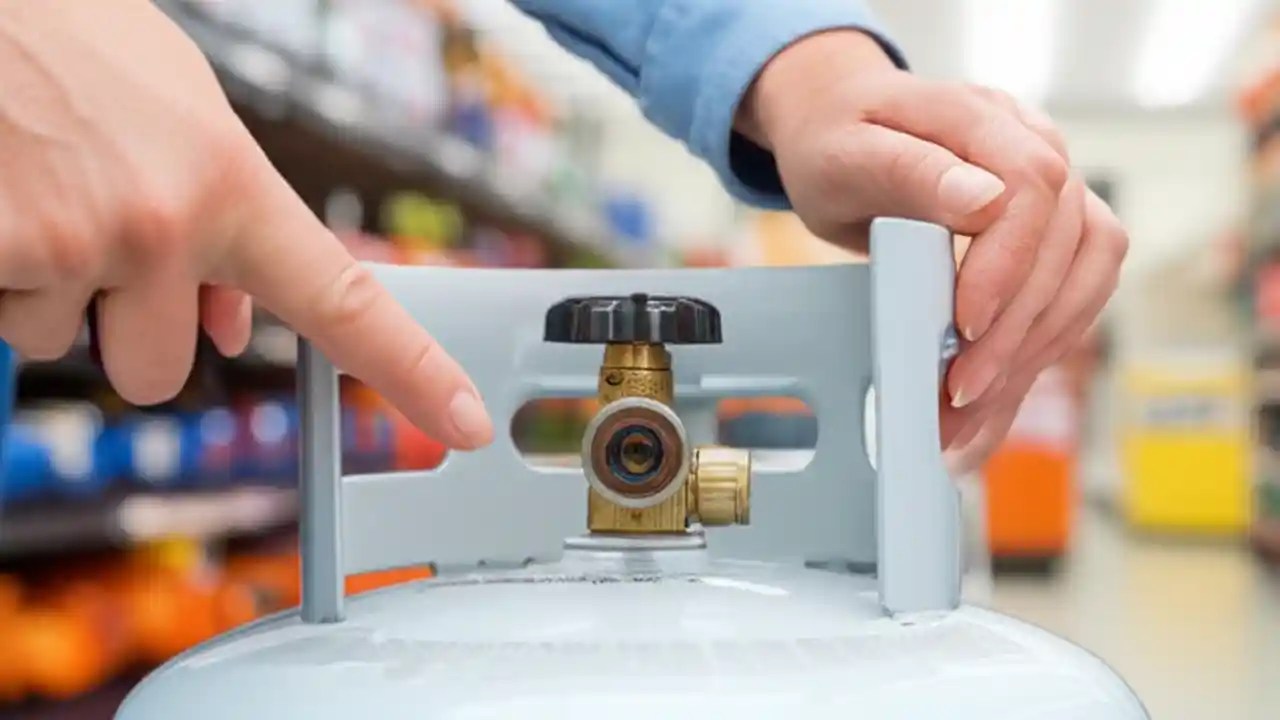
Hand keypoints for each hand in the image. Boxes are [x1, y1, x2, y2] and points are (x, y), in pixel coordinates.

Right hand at [0, 1, 492, 448]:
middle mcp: (167, 227)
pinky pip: (4, 319)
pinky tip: (4, 197)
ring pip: (66, 343)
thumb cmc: (74, 43)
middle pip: (161, 371)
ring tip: (37, 191)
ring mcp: (77, 245)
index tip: (464, 422)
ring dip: (50, 289)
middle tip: (96, 234)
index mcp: (234, 186)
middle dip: (130, 326)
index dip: (412, 372)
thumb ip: (227, 222)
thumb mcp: (183, 113)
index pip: (343, 302)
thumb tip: (235, 324)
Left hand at [737, 31, 1127, 472]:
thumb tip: (986, 199)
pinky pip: (1069, 298)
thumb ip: (911, 172)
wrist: (836, 128)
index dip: (1009, 264)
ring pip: (1086, 275)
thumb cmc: (834, 140)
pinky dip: (1034, 355)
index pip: (1034, 186)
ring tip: (972, 410)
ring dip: (1035, 351)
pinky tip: (993, 404)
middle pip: (1070, 242)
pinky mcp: (1048, 234)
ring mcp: (1050, 191)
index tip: (965, 325)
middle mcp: (1034, 146)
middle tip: (958, 392)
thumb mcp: (848, 154)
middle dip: (1016, 331)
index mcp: (984, 117)